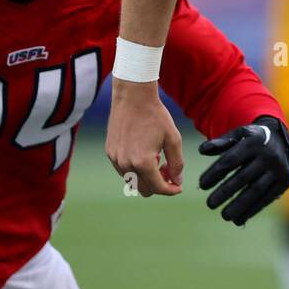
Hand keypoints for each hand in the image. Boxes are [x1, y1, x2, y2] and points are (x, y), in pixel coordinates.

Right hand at [106, 79, 183, 195]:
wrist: (132, 97)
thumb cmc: (155, 116)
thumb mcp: (173, 138)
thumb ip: (177, 163)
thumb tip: (177, 181)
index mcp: (143, 162)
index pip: (158, 188)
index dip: (171, 190)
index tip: (178, 187)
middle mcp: (126, 164)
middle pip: (144, 190)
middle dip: (159, 184)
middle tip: (168, 170)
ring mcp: (115, 159)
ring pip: (132, 181)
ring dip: (146, 176)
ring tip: (157, 158)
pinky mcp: (110, 153)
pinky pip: (123, 170)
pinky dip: (135, 168)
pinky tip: (144, 153)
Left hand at [198, 116, 288, 225]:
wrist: (281, 141)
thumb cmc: (252, 140)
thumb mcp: (239, 135)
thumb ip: (221, 142)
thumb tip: (202, 150)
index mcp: (254, 142)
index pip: (230, 160)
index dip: (215, 173)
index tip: (202, 185)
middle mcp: (268, 156)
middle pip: (243, 177)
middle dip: (225, 192)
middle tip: (210, 204)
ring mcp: (278, 170)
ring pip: (256, 191)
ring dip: (239, 205)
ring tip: (224, 216)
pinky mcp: (284, 182)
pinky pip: (266, 199)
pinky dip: (252, 210)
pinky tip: (238, 219)